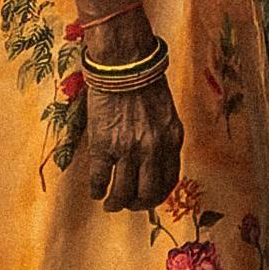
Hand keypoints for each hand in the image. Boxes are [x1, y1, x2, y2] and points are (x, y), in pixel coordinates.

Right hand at [76, 9, 183, 212]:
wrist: (123, 63)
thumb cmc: (144, 83)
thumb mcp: (165, 113)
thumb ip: (163, 138)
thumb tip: (154, 163)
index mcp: (172, 139)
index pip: (170, 180)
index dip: (158, 195)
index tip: (149, 198)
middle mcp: (153, 148)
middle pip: (148, 193)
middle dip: (138, 205)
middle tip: (129, 205)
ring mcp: (128, 149)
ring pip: (123, 192)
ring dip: (116, 203)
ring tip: (110, 204)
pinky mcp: (103, 146)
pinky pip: (100, 179)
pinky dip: (97, 189)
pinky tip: (96, 191)